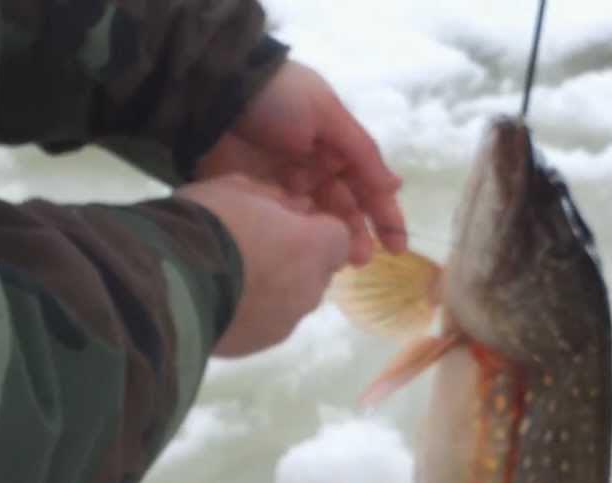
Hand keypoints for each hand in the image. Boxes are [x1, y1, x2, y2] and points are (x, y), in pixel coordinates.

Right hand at [177, 174, 350, 357]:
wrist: (166, 283)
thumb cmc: (205, 225)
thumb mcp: (235, 190)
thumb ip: (273, 198)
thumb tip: (296, 209)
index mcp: (311, 247)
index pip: (338, 237)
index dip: (314, 228)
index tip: (286, 222)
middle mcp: (309, 289)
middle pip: (317, 272)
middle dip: (296, 260)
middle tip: (255, 248)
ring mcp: (285, 322)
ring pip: (292, 301)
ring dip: (274, 289)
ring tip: (232, 278)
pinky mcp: (258, 345)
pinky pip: (266, 324)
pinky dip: (252, 313)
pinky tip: (220, 301)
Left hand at [198, 60, 406, 266]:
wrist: (215, 93)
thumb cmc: (278, 97)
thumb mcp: (326, 113)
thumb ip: (362, 152)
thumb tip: (395, 185)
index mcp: (336, 146)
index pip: (368, 186)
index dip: (384, 215)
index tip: (396, 246)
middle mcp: (315, 167)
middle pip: (344, 207)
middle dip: (357, 233)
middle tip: (361, 259)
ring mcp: (286, 184)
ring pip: (317, 219)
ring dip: (331, 239)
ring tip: (337, 260)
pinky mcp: (256, 196)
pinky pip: (284, 222)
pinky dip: (297, 237)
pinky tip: (305, 250)